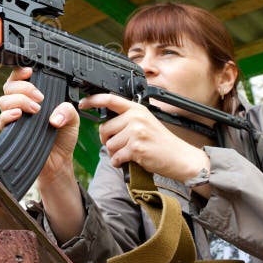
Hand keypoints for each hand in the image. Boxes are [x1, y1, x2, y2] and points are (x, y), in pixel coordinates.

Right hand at [0, 67, 79, 187]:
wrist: (59, 160)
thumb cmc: (63, 137)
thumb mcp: (73, 119)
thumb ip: (67, 110)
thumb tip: (55, 116)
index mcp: (34, 95)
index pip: (21, 77)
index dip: (21, 72)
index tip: (29, 71)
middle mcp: (21, 104)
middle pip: (9, 86)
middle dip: (23, 87)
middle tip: (39, 97)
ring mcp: (14, 117)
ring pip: (4, 100)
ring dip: (19, 100)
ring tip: (36, 109)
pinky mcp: (9, 131)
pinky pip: (1, 119)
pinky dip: (8, 114)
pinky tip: (20, 115)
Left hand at [79, 93, 208, 182]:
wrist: (180, 157)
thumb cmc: (161, 142)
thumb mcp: (145, 122)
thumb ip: (127, 119)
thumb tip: (106, 124)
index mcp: (136, 109)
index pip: (110, 99)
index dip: (93, 100)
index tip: (82, 103)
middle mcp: (135, 118)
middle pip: (104, 129)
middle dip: (108, 140)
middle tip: (122, 145)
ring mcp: (136, 132)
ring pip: (109, 145)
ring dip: (115, 153)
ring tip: (130, 153)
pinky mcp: (136, 148)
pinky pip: (116, 157)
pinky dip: (119, 162)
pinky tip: (130, 160)